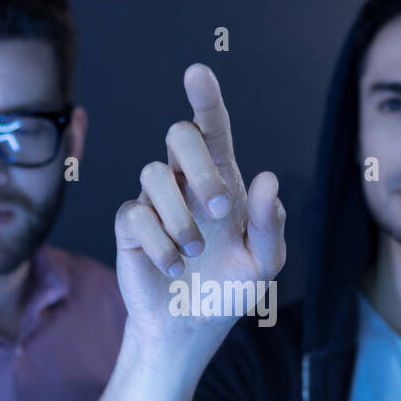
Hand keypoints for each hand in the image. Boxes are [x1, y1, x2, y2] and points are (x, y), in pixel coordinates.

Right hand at [114, 63, 285, 363]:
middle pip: (178, 134)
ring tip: (194, 252)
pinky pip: (136, 216)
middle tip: (220, 209)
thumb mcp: (264, 262)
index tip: (197, 73)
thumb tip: (267, 179)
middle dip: (199, 167)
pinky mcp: (130, 228)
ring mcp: (154, 202)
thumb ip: (270, 223)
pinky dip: (159, 243)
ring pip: (154, 174)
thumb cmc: (230, 287)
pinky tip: (173, 266)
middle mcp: (185, 182)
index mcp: (221, 179)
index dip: (205, 99)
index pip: (212, 128)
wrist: (192, 327)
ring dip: (180, 216)